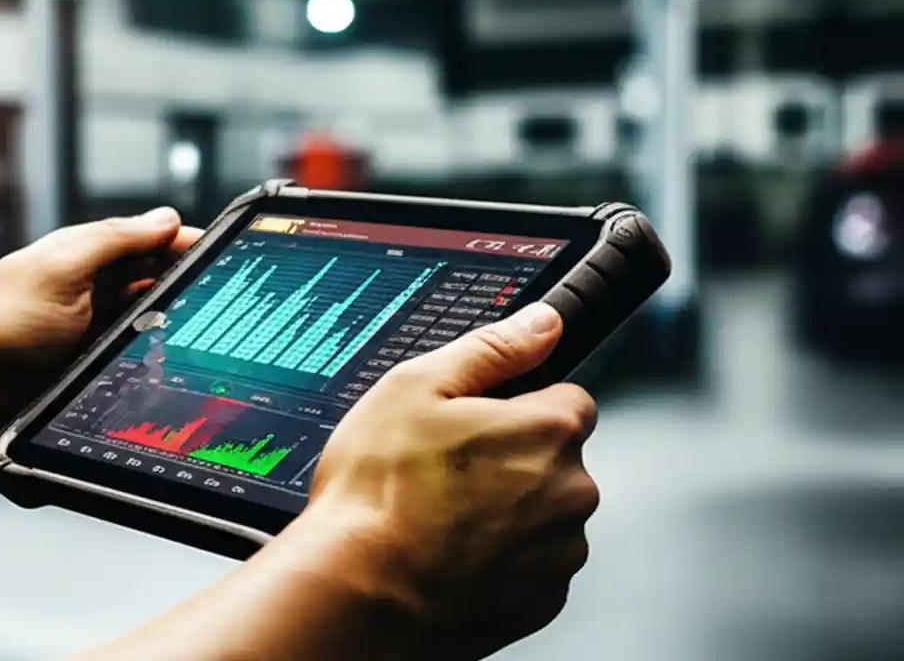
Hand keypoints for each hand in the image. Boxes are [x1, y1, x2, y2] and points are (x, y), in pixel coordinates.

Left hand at [0, 207, 200, 421]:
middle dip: (185, 277)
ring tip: (212, 319)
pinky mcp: (99, 368)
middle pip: (153, 275)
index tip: (218, 247)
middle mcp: (88, 290)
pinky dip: (164, 348)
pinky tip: (186, 351)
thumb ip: (112, 240)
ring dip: (177, 315)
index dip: (177, 240)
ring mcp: (95, 331)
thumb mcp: (59, 270)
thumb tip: (166, 219)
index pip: (139, 237)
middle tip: (224, 286)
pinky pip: (144, 352)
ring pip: (154, 316)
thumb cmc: (4, 333)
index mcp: (75, 257)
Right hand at [303, 302, 598, 656]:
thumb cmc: (378, 495)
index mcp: (549, 430)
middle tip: (446, 470)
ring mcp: (559, 553)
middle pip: (556, 459)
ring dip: (508, 511)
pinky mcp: (541, 601)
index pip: (567, 398)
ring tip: (441, 516)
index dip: (518, 405)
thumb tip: (542, 324)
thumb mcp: (416, 387)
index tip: (478, 422)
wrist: (356, 595)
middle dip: (513, 460)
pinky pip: (532, 565)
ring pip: (544, 514)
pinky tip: (450, 553)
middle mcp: (570, 492)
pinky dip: (501, 559)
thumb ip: (492, 349)